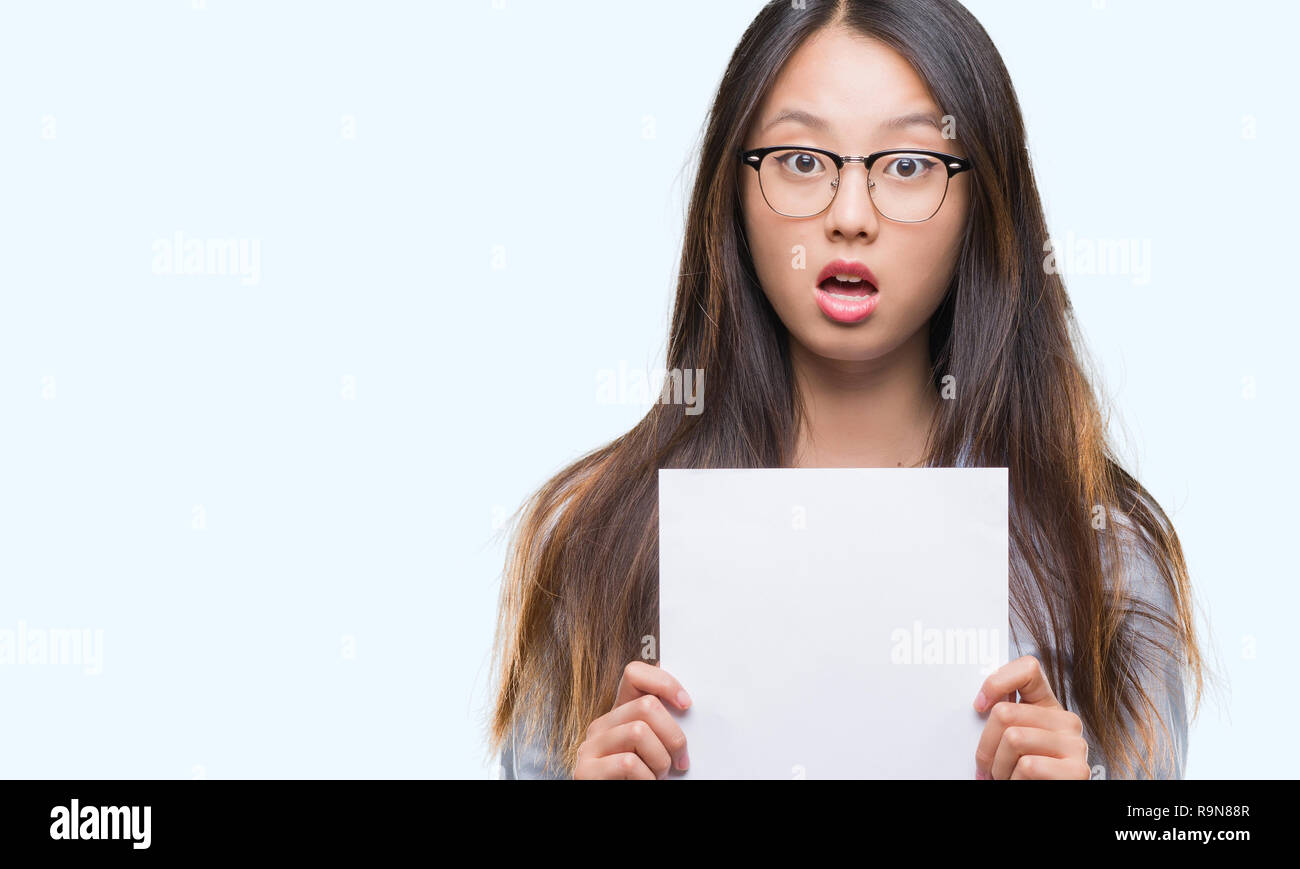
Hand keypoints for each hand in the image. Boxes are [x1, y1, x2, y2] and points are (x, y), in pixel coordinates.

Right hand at [573, 660, 691, 779]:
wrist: (615, 800)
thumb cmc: (640, 782)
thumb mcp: (654, 751)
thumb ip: (660, 728)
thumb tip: (683, 703)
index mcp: (618, 715)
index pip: (634, 673)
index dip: (664, 682)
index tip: (686, 704)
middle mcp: (601, 725)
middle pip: (646, 705)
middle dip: (674, 736)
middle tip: (679, 762)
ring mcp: (590, 748)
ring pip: (638, 731)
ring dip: (660, 761)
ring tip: (659, 777)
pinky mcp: (586, 772)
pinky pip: (628, 763)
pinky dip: (647, 778)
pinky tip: (647, 785)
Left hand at [973, 655, 1090, 779]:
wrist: (1046, 798)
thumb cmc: (1022, 773)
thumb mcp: (1011, 741)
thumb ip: (1004, 719)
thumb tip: (978, 706)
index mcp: (1048, 706)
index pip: (1028, 668)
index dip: (996, 682)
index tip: (979, 706)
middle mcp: (1066, 721)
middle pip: (1005, 712)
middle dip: (985, 746)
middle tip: (985, 766)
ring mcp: (1075, 745)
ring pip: (1013, 738)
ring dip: (998, 767)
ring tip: (1003, 777)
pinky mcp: (1077, 771)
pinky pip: (1028, 765)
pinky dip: (1013, 780)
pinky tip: (1019, 783)